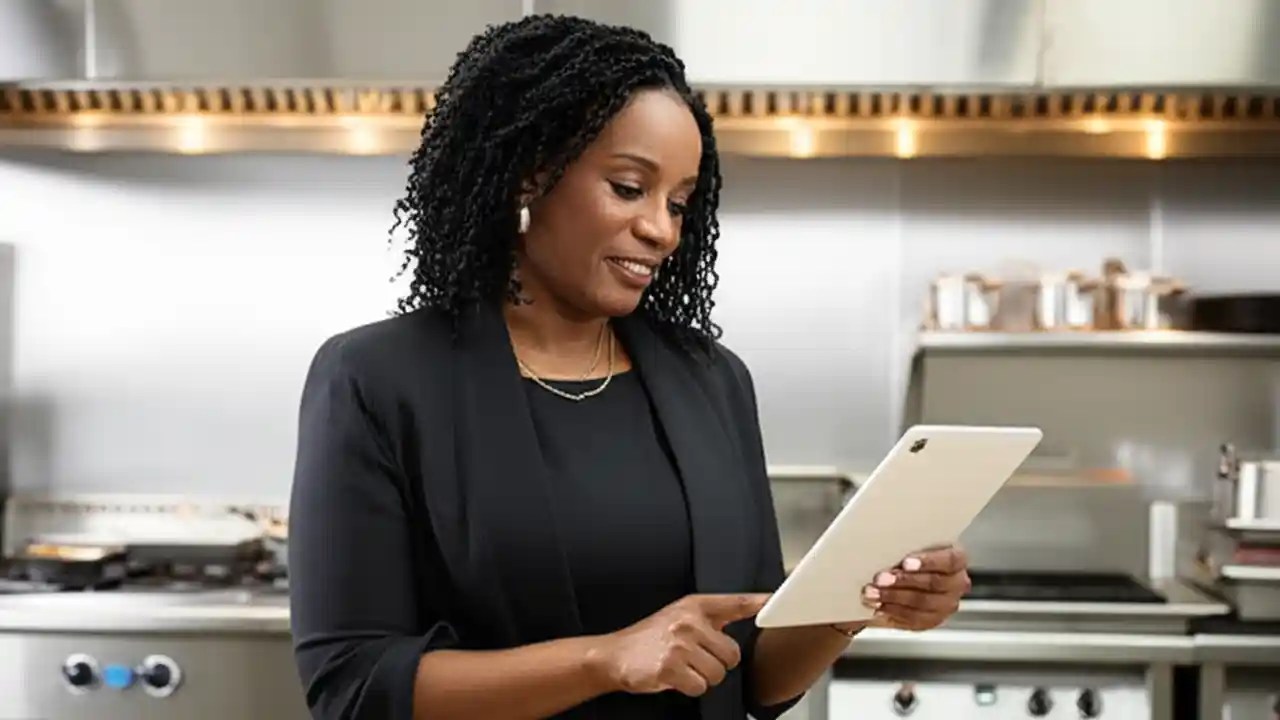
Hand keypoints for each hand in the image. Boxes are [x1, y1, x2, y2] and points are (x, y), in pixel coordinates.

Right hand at [594, 593, 768, 696]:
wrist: (615, 654)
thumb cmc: (652, 637)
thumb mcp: (682, 615)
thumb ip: (715, 617)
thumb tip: (753, 611)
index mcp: (696, 606)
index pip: (736, 603)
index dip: (761, 603)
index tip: (779, 601)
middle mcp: (689, 621)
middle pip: (732, 654)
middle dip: (717, 663)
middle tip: (696, 659)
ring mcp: (679, 644)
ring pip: (718, 674)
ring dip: (703, 677)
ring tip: (684, 667)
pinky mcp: (670, 667)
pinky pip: (700, 687)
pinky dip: (689, 688)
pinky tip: (675, 677)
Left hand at [861, 545, 970, 630]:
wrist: (906, 576)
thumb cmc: (908, 554)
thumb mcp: (910, 544)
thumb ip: (906, 545)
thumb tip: (885, 545)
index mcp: (957, 559)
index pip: (950, 560)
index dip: (928, 562)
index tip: (905, 563)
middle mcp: (956, 583)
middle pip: (933, 583)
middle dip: (903, 580)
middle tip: (880, 578)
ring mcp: (946, 605)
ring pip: (922, 603)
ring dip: (893, 597)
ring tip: (872, 592)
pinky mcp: (931, 621)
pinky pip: (913, 619)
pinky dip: (892, 611)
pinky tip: (877, 606)